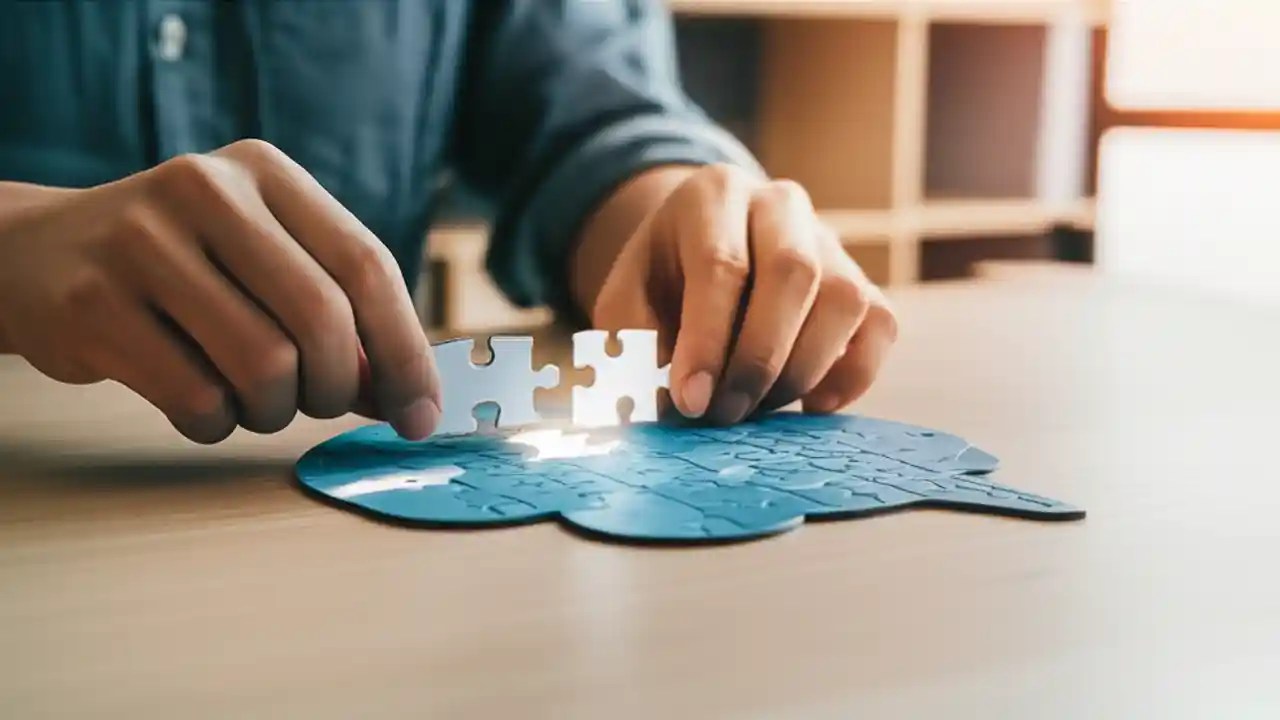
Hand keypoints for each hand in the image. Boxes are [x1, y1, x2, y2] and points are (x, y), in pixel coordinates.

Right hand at [0, 140, 440, 442]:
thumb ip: (338, 318)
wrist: (40, 255)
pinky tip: (203, 404)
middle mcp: (206, 191)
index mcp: (265, 172)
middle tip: (320, 404)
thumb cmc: (182, 267)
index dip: (406, 351)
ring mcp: (142, 242)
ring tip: (254, 400)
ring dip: (274, 411)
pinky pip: (198, 399)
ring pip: (265, 366)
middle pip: (322, 320)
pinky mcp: (93, 305)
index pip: (367, 265)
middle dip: (337, 388)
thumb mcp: (263, 261)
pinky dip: (217, 424)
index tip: (421, 414)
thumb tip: (408, 398)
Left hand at [575, 164, 897, 423]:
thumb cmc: (661, 283)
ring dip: (802, 369)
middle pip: (795, 273)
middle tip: (725, 414)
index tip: (690, 401)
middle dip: (759, 358)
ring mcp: (831, 242)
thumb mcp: (626, 302)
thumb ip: (632, 347)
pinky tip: (808, 404)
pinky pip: (879, 327)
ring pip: (845, 300)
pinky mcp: (864, 283)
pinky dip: (851, 376)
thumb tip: (665, 406)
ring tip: (755, 407)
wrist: (701, 253)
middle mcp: (781, 205)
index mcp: (714, 195)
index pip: (722, 264)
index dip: (707, 340)